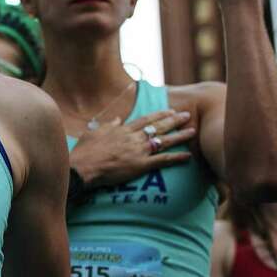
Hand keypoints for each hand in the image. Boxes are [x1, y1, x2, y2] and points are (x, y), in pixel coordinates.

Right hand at [70, 110, 193, 188]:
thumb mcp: (93, 132)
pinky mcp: (141, 165)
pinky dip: (176, 158)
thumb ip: (108, 125)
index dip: (159, 115)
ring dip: (179, 136)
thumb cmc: (84, 151)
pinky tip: (188, 156)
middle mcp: (133, 138)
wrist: (83, 166)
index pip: (145, 119)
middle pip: (158, 127)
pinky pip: (163, 160)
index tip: (170, 110)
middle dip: (174, 120)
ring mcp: (138, 151)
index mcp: (122, 130)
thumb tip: (118, 119)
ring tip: (193, 131)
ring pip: (164, 141)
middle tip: (187, 115)